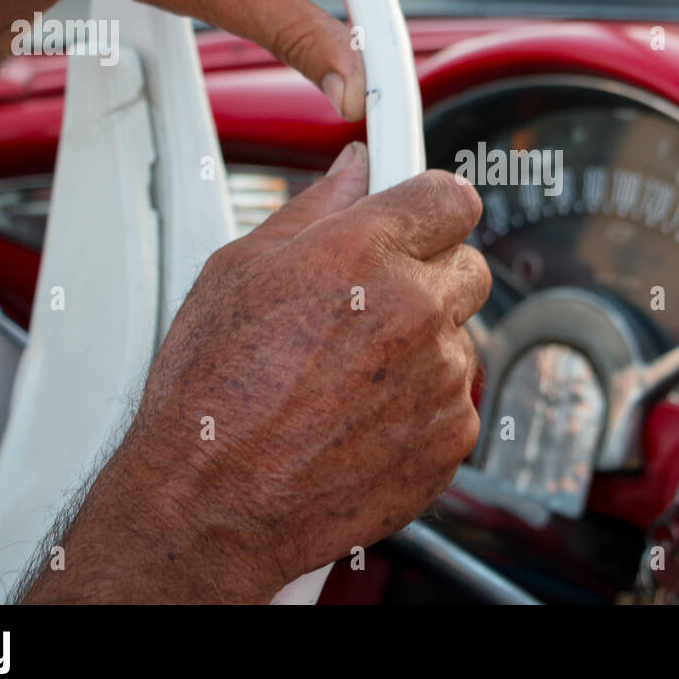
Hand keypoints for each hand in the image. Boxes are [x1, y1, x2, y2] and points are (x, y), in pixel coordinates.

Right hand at [22, 143, 489, 603]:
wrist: (211, 505)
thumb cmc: (211, 395)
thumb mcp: (240, 271)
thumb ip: (314, 209)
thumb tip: (351, 173)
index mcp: (364, 254)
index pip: (451, 197)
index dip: (431, 208)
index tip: (419, 219)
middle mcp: (413, 310)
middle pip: (468, 265)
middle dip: (430, 275)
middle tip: (372, 302)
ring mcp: (439, 377)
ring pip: (461, 335)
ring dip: (422, 344)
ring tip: (348, 374)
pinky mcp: (451, 436)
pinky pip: (456, 399)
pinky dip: (421, 405)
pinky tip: (361, 415)